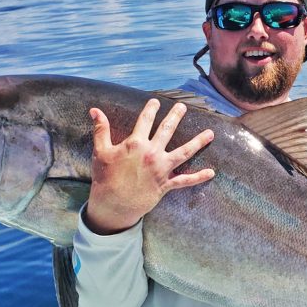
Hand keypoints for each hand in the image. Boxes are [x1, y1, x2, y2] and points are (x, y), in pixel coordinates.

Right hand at [84, 99, 214, 234]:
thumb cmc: (105, 177)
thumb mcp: (101, 151)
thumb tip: (95, 110)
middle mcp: (152, 153)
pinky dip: (198, 177)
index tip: (156, 102)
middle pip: (167, 130)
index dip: (151, 109)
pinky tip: (211, 172)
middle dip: (176, 116)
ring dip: (198, 142)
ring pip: (184, 152)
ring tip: (210, 133)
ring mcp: (161, 169)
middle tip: (183, 107)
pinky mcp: (166, 184)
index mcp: (136, 144)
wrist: (113, 204)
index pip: (145, 121)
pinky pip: (185, 180)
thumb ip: (101, 130)